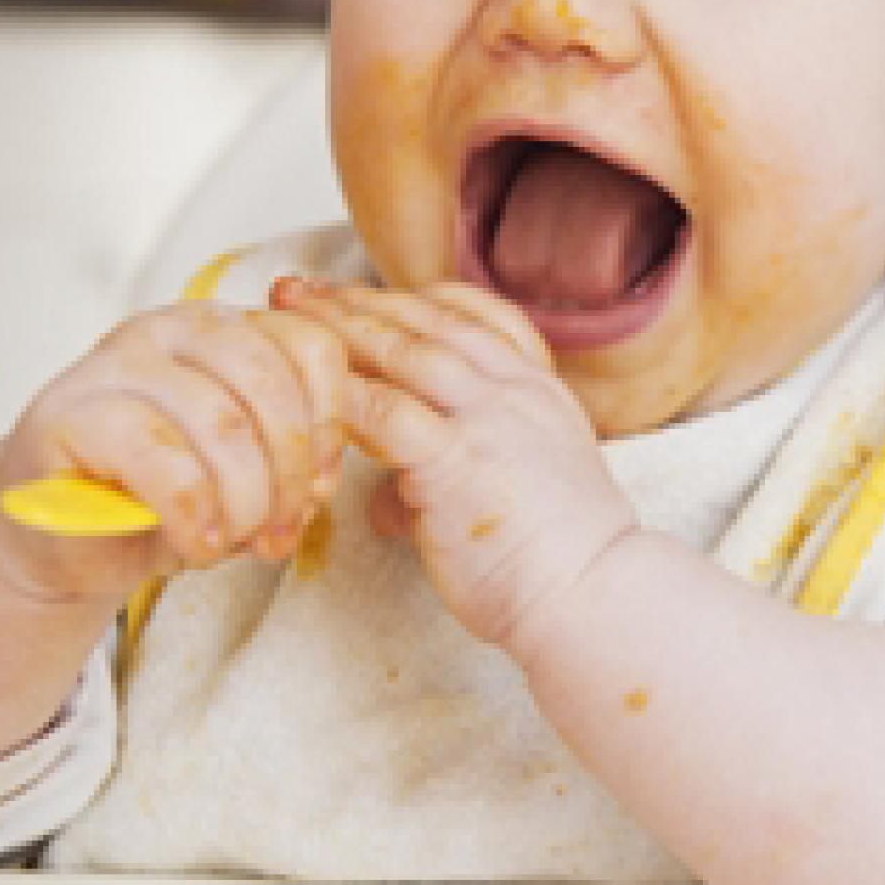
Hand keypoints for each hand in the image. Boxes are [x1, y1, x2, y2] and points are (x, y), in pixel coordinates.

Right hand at [0, 300, 348, 607]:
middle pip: (270, 383)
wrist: (61, 540)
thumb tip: (320, 485)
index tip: (323, 487)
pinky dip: (195, 516)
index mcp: (227, 330)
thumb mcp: (248, 475)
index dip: (330, 423)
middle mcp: (173, 330)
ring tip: (234, 542)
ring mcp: (116, 365)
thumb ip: (290, 464)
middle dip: (291, 472)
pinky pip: (164, 463)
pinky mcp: (70, 414)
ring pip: (222, 424)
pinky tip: (196, 547)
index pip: (309, 345)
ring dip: (245, 502)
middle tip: (280, 531)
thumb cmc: (161, 499)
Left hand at [272, 278, 638, 656]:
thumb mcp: (516, 493)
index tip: (366, 295)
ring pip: (405, 348)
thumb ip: (449, 477)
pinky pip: (386, 410)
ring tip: (291, 312)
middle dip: (359, 299)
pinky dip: (342, 393)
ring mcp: (489, 419)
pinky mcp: (456, 459)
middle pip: (430, 320)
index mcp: (538, 391)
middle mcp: (516, 391)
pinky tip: (305, 387)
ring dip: (341, 326)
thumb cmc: (557, 562)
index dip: (415, 300)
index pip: (477, 316)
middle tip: (301, 288)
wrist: (593, 596)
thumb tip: (392, 500)